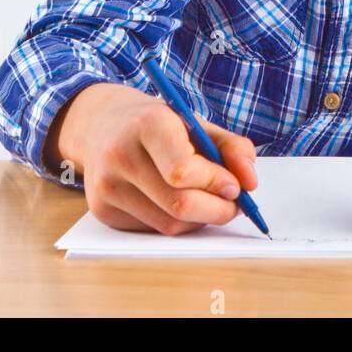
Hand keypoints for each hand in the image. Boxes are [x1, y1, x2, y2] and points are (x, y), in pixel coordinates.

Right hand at [46, 81, 259, 234]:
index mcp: (147, 124)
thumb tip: (250, 182)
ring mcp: (106, 186)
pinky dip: (177, 223)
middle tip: (233, 203)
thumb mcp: (195, 121)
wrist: (101, 125)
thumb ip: (232, 146)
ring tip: (207, 199)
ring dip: (200, 219)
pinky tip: (176, 202)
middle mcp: (120, 155)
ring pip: (169, 224)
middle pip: (179, 204)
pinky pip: (153, 230)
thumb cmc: (157, 123)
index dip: (215, 182)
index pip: (183, 169)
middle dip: (217, 209)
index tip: (234, 185)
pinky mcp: (103, 210)